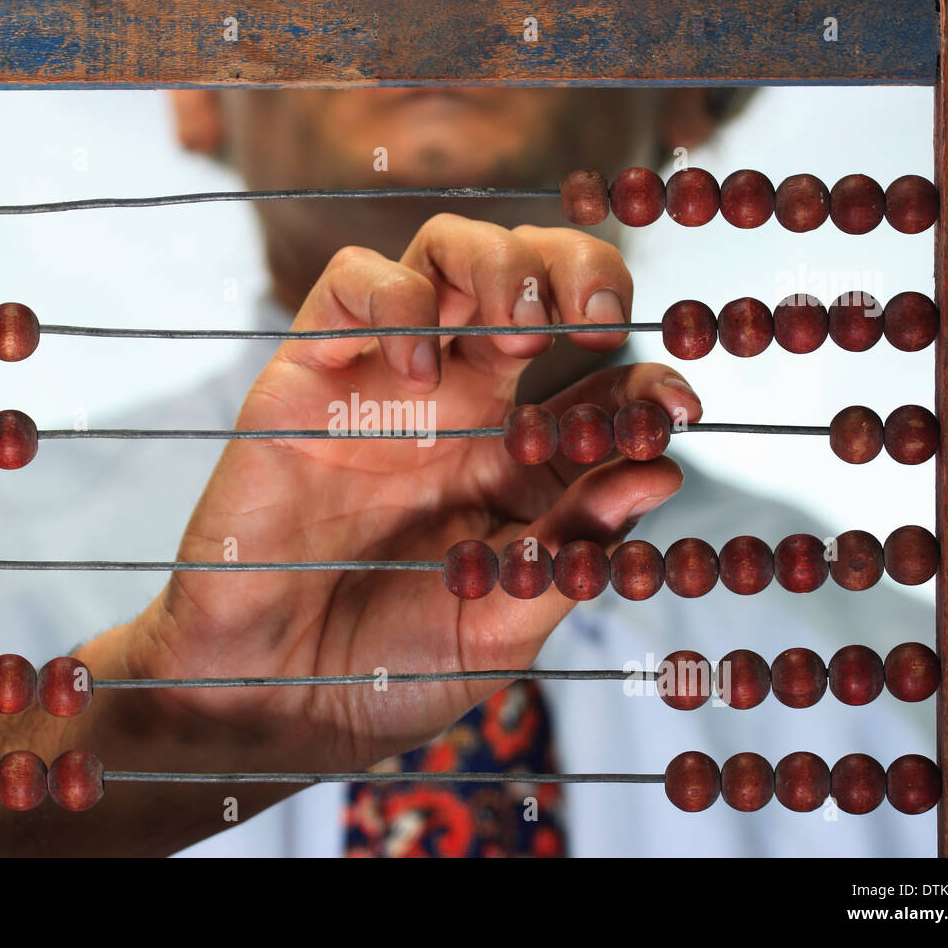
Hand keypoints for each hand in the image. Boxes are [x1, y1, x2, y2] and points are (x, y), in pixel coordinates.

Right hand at [123, 213, 699, 773]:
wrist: (272, 696)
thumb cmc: (386, 668)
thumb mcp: (503, 622)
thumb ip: (573, 548)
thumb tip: (661, 473)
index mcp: (515, 463)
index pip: (598, 381)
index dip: (646, 375)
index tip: (675, 409)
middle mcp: (458, 407)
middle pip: (531, 278)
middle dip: (581, 269)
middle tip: (598, 318)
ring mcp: (383, 382)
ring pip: (445, 251)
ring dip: (499, 264)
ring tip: (520, 330)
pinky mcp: (308, 373)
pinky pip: (350, 285)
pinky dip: (396, 299)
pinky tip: (420, 371)